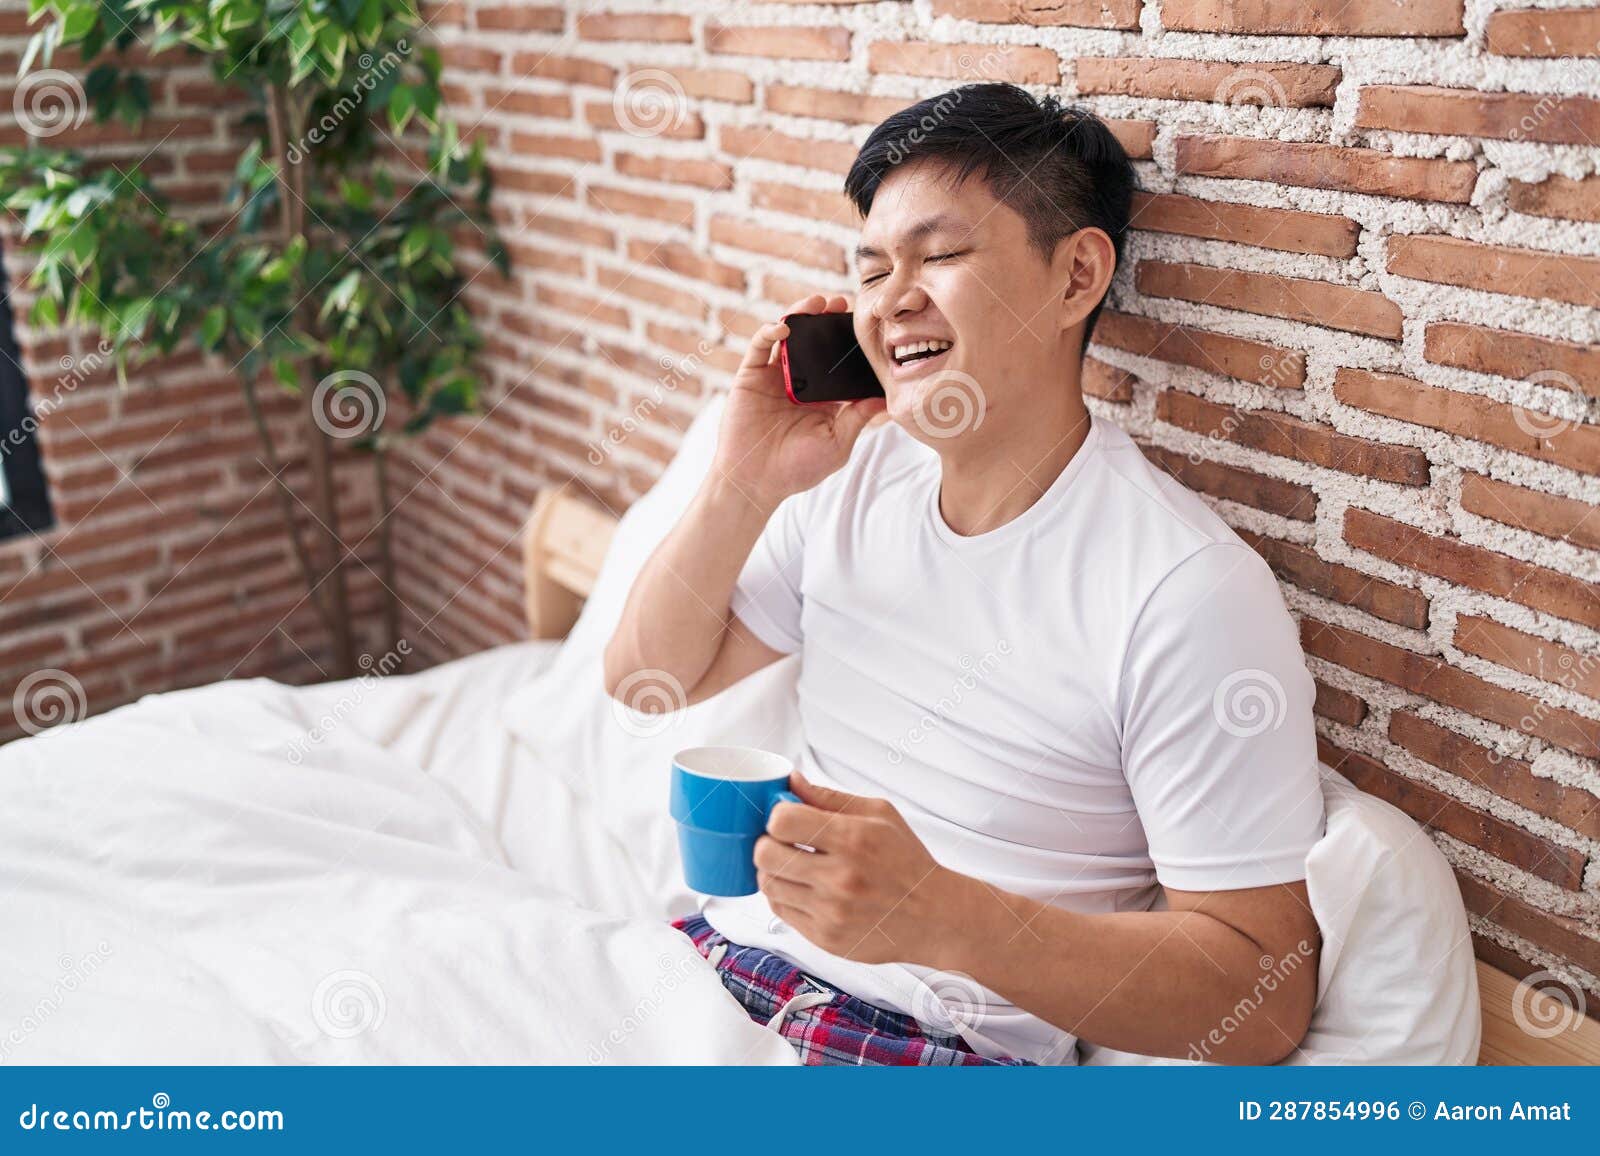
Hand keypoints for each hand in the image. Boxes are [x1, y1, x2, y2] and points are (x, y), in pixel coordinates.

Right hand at [711, 293, 886, 511]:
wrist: (756, 482)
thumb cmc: (797, 469)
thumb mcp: (838, 442)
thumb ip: (859, 417)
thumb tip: (887, 398)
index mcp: (821, 396)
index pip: (838, 361)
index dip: (849, 341)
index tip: (865, 323)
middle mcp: (798, 382)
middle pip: (815, 342)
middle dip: (828, 319)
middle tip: (844, 302)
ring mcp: (773, 377)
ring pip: (788, 336)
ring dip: (802, 314)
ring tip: (817, 302)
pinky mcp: (750, 377)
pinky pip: (760, 346)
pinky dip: (771, 331)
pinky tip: (786, 327)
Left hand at [755, 770, 958, 965]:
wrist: (933, 916)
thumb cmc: (907, 862)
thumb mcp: (879, 815)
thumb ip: (829, 797)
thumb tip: (792, 781)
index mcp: (853, 840)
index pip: (782, 822)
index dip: (777, 815)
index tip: (786, 818)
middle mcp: (839, 878)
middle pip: (765, 855)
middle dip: (766, 843)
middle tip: (780, 842)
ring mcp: (830, 912)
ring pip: (768, 885)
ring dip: (773, 871)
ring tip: (793, 865)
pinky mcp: (825, 937)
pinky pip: (781, 911)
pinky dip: (785, 896)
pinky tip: (803, 887)